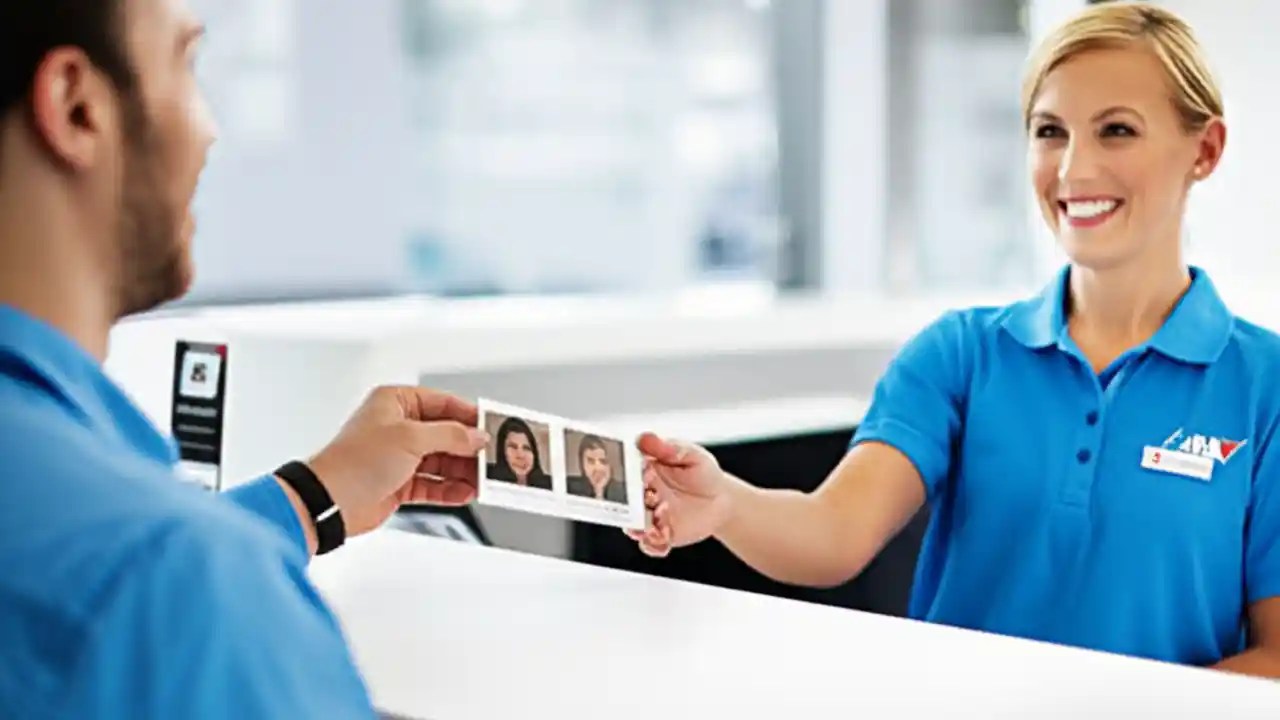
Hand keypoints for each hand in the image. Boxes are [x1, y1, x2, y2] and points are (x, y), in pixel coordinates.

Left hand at [305, 386, 488, 538]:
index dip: (469, 416)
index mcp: (395, 402)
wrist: (330, 501)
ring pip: (442, 461)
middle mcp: (397, 427)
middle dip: (469, 448)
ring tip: (483, 479)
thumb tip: (476, 436)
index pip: (443, 403)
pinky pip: (433, 483)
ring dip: (463, 471)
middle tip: (492, 457)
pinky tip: (464, 492)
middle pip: (446, 434)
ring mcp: (398, 456)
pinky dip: (449, 488)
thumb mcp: (411, 437)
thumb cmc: (354, 461)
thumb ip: (450, 435)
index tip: (491, 427)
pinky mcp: (399, 483)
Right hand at [625, 433, 733, 556]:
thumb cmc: (703, 473)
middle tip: (641, 503)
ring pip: (633, 525)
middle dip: (628, 505)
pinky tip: (662, 542)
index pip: (625, 472)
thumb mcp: (691, 455)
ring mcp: (650, 516)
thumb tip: (644, 438)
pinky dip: (652, 545)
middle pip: (624, 501)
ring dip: (639, 527)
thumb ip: (669, 449)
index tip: (638, 474)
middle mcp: (641, 495)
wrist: (721, 500)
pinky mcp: (661, 535)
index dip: (626, 474)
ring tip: (651, 527)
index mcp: (643, 471)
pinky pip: (649, 544)